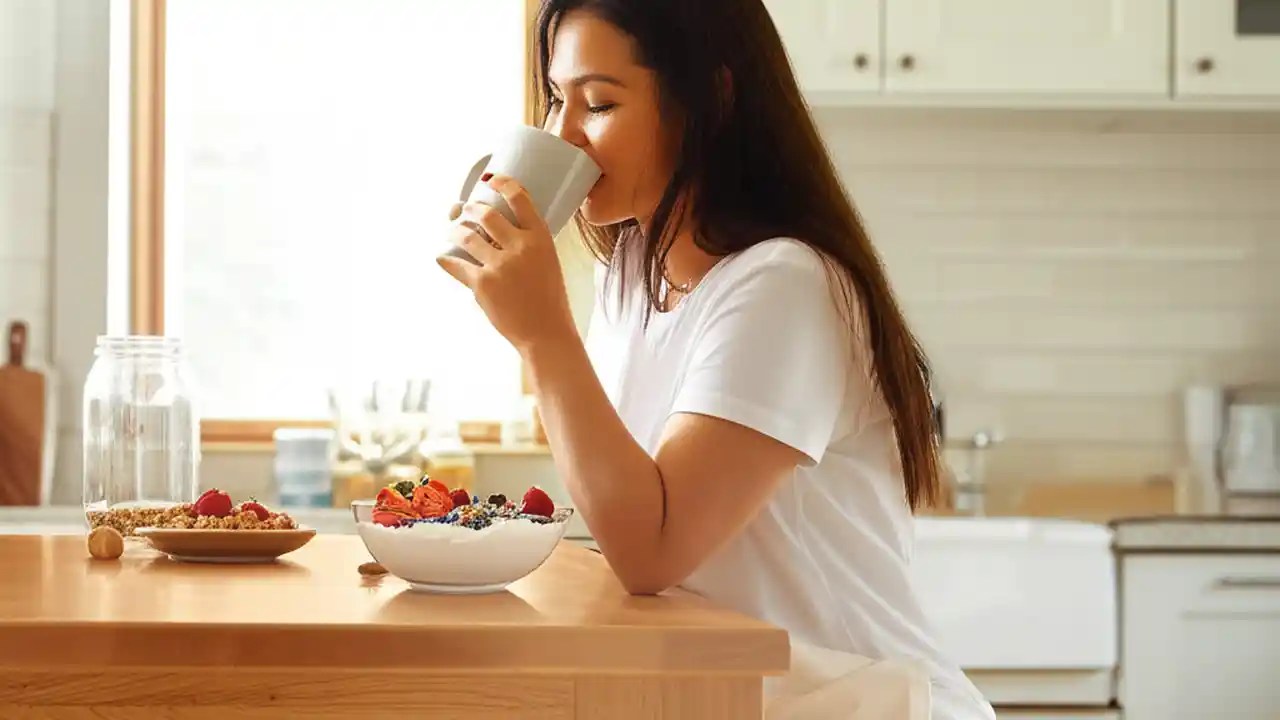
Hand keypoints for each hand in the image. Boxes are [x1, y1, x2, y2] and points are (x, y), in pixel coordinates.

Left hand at [437, 175, 577, 354]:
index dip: (502, 183)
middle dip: (471, 208)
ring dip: (455, 231)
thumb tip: (500, 236)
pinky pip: (456, 265)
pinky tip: (442, 257)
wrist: (545, 333)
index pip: (520, 198)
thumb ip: (528, 247)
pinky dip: (446, 260)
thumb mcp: (549, 264)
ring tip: (453, 232)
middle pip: (486, 214)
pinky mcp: (481, 284)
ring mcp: (499, 265)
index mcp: (541, 239)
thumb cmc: (550, 302)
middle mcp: (520, 247)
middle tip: (466, 209)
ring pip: (466, 236)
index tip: (491, 179)